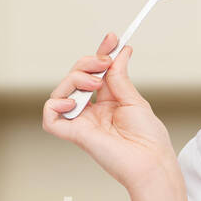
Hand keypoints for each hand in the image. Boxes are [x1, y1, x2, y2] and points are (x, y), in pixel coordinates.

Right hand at [42, 33, 178, 193]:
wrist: (151, 161)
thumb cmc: (148, 138)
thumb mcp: (134, 98)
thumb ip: (120, 76)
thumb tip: (121, 51)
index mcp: (106, 101)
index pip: (95, 72)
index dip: (100, 54)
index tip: (112, 39)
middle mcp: (91, 110)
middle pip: (75, 77)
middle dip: (87, 63)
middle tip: (104, 63)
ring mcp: (81, 121)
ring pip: (60, 91)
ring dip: (75, 79)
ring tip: (95, 83)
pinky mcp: (74, 134)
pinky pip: (50, 117)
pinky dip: (55, 104)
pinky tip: (74, 102)